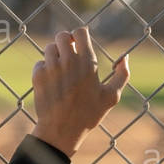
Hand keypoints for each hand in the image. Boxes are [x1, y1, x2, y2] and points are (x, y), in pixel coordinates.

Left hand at [30, 27, 129, 156]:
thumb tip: (125, 57)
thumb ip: (122, 75)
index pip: (80, 32)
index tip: (79, 43)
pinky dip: (44, 68)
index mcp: (88, 63)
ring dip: (54, 54)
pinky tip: (52, 81)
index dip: (79, 35)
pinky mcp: (38, 76)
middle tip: (68, 54)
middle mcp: (69, 62)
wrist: (61, 131)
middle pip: (62, 36)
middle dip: (66, 42)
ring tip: (60, 68)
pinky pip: (40, 62)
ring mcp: (51, 68)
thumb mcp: (111, 97)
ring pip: (49, 48)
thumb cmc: (88, 115)